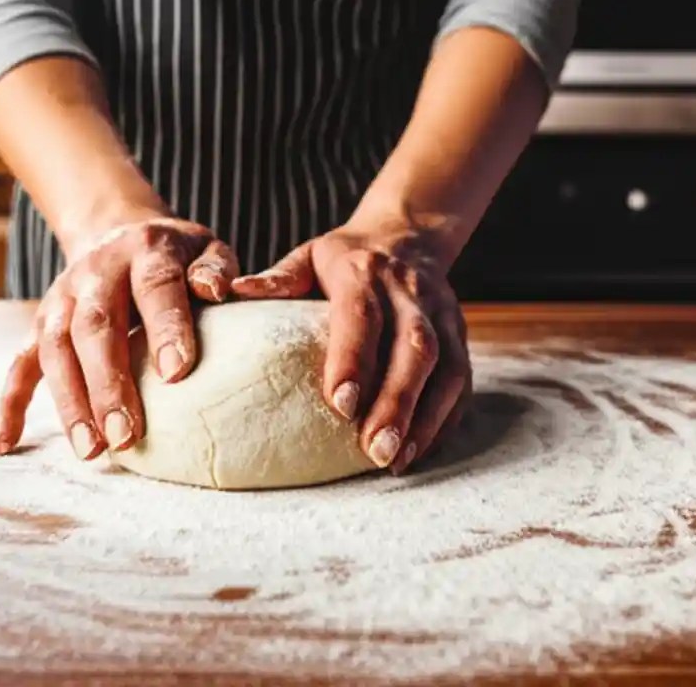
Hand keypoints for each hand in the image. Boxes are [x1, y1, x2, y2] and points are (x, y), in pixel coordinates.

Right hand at [0, 217, 239, 458]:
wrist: (118, 231)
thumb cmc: (176, 257)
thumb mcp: (206, 249)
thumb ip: (216, 269)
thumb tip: (217, 291)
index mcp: (145, 251)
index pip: (154, 286)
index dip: (165, 327)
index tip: (177, 373)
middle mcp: (96, 272)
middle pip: (96, 327)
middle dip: (108, 384)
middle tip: (127, 435)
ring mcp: (62, 298)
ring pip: (56, 348)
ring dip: (70, 402)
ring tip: (91, 450)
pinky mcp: (40, 322)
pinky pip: (19, 363)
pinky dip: (9, 403)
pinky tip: (5, 443)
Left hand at [231, 224, 469, 474]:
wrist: (407, 235)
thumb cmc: (345, 257)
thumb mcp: (308, 256)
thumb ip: (278, 279)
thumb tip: (233, 291)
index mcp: (364, 272)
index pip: (362, 316)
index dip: (354, 359)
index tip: (340, 405)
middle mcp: (410, 292)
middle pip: (414, 348)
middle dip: (397, 403)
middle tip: (374, 450)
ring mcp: (442, 313)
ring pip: (446, 368)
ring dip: (424, 418)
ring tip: (395, 461)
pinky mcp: (461, 334)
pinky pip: (462, 381)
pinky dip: (444, 419)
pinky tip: (419, 450)